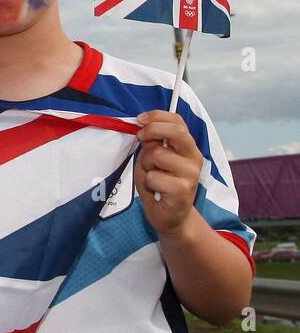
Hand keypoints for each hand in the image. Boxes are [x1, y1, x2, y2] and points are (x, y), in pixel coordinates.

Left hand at [134, 110, 202, 235]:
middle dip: (152, 130)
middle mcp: (194, 157)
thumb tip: (144, 129)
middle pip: (176, 132)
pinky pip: (154, 177)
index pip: (177, 121)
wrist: (169, 216)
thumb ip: (151, 144)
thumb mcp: (151, 160)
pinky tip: (157, 190)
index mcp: (187, 147)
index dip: (157, 116)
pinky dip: (149, 182)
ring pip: (158, 155)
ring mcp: (191, 173)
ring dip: (146, 164)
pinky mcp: (183, 189)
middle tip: (140, 138)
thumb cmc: (159, 184)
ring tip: (153, 176)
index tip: (140, 119)